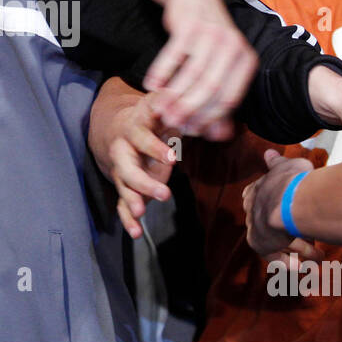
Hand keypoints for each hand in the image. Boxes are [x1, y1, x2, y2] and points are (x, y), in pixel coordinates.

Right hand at [94, 91, 183, 238]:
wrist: (123, 125)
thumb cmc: (153, 117)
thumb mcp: (165, 108)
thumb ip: (190, 116)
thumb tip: (221, 128)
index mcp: (134, 127)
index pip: (142, 137)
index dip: (155, 148)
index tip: (172, 158)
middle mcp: (122, 149)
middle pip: (126, 167)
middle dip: (143, 181)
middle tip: (164, 194)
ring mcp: (121, 169)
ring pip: (123, 186)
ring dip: (132, 200)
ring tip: (141, 212)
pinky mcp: (124, 186)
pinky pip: (122, 204)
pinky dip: (127, 219)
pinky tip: (136, 233)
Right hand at [145, 0, 256, 137]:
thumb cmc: (208, 40)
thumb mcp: (221, 67)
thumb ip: (220, 102)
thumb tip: (219, 136)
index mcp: (246, 62)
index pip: (229, 99)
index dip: (209, 119)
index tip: (190, 130)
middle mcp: (233, 47)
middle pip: (211, 89)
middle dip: (189, 110)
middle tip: (171, 122)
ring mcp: (212, 35)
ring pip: (192, 75)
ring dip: (173, 95)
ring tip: (159, 108)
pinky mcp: (190, 25)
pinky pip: (173, 55)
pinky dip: (161, 72)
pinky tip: (150, 85)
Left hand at [243, 149, 320, 260]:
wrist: (286, 200)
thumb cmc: (292, 180)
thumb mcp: (287, 166)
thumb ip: (278, 163)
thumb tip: (269, 154)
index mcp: (257, 190)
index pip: (262, 199)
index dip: (278, 206)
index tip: (291, 212)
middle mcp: (253, 209)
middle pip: (274, 224)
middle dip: (295, 232)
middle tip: (311, 237)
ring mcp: (255, 227)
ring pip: (280, 241)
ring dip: (302, 250)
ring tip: (320, 257)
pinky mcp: (260, 244)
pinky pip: (274, 257)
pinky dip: (288, 263)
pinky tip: (303, 268)